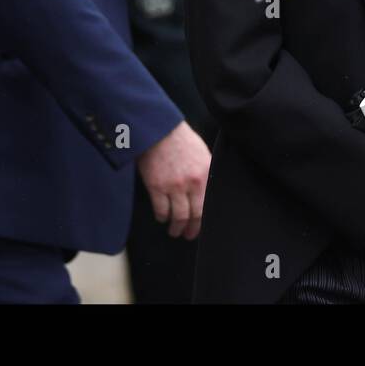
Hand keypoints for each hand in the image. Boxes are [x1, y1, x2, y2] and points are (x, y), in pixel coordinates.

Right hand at [137, 121, 210, 239]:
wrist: (159, 130)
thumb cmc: (181, 140)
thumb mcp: (201, 154)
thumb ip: (205, 174)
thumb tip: (206, 193)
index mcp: (205, 174)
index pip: (207, 206)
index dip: (203, 221)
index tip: (199, 227)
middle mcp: (192, 183)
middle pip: (194, 215)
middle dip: (190, 229)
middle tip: (187, 235)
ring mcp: (174, 186)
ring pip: (177, 216)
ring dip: (175, 227)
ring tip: (174, 231)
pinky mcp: (156, 186)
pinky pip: (161, 210)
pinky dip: (161, 217)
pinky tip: (162, 218)